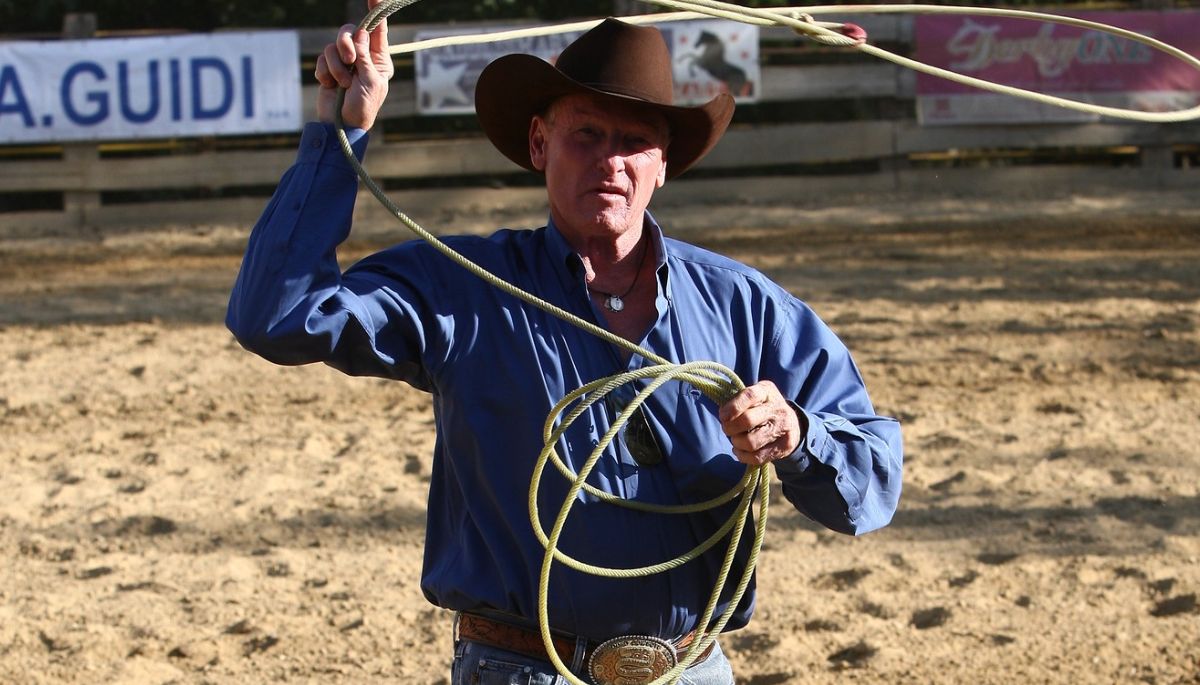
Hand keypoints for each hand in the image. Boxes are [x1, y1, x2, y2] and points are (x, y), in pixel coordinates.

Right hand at [314, 0, 393, 129]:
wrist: (341, 125)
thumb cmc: (361, 108)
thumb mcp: (369, 81)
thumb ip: (364, 56)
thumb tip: (359, 33)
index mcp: (379, 60)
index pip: (378, 31)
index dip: (375, 12)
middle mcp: (362, 57)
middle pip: (350, 31)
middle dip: (346, 43)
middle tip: (349, 60)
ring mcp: (345, 62)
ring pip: (334, 45)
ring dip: (336, 65)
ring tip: (342, 84)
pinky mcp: (329, 68)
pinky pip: (323, 58)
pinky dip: (325, 72)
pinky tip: (330, 86)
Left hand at [719, 381, 802, 465]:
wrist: (791, 422)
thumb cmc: (762, 407)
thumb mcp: (753, 397)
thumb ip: (737, 401)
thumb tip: (723, 414)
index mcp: (767, 391)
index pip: (749, 396)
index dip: (733, 407)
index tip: (722, 416)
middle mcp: (778, 408)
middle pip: (747, 420)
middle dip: (730, 428)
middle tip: (727, 429)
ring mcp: (783, 427)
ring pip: (751, 442)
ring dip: (736, 443)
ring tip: (735, 440)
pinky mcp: (785, 446)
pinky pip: (757, 457)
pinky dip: (743, 456)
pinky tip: (740, 450)